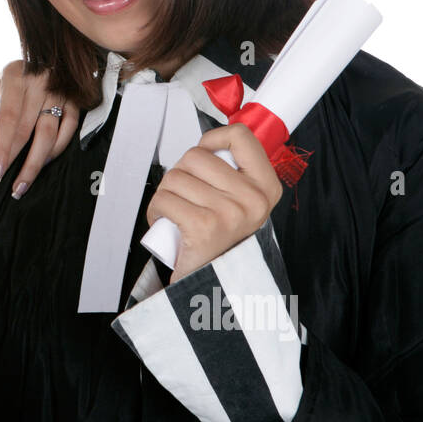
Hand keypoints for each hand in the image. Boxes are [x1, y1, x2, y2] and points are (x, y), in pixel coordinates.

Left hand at [0, 60, 79, 197]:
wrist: (35, 67)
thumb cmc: (9, 85)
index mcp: (15, 75)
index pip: (8, 118)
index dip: (2, 148)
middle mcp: (40, 80)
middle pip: (26, 130)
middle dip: (11, 161)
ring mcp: (60, 91)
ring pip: (49, 135)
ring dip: (34, 164)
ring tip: (20, 185)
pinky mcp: (74, 102)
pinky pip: (68, 132)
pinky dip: (55, 151)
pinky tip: (41, 164)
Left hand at [145, 123, 282, 283]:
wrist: (214, 285)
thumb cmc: (221, 239)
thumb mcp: (241, 202)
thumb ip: (234, 172)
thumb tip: (213, 141)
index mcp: (266, 187)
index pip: (240, 136)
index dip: (212, 140)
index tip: (205, 154)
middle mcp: (254, 199)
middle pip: (196, 156)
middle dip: (180, 174)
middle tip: (185, 196)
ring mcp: (230, 213)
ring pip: (175, 177)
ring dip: (166, 194)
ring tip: (177, 212)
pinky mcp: (204, 227)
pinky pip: (164, 199)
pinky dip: (156, 210)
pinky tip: (167, 222)